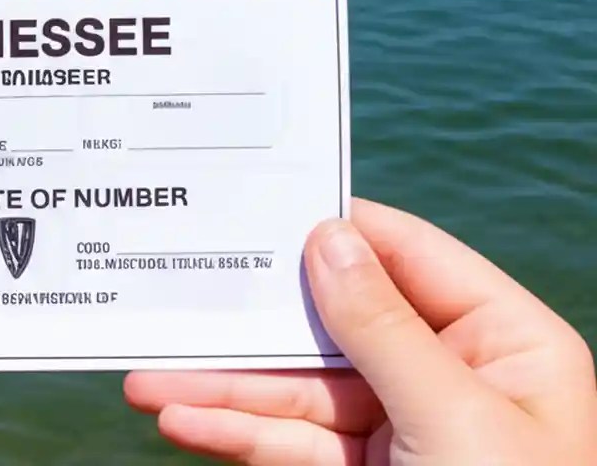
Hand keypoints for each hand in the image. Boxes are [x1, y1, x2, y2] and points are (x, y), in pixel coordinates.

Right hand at [124, 198, 596, 464]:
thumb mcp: (455, 417)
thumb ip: (384, 327)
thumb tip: (328, 238)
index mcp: (505, 342)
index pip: (407, 257)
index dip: (334, 231)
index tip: (256, 210)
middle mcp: (452, 375)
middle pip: (335, 328)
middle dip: (252, 327)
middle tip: (176, 302)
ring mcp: (406, 430)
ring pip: (300, 393)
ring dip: (224, 388)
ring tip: (146, 383)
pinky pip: (294, 445)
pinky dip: (239, 434)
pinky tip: (185, 422)